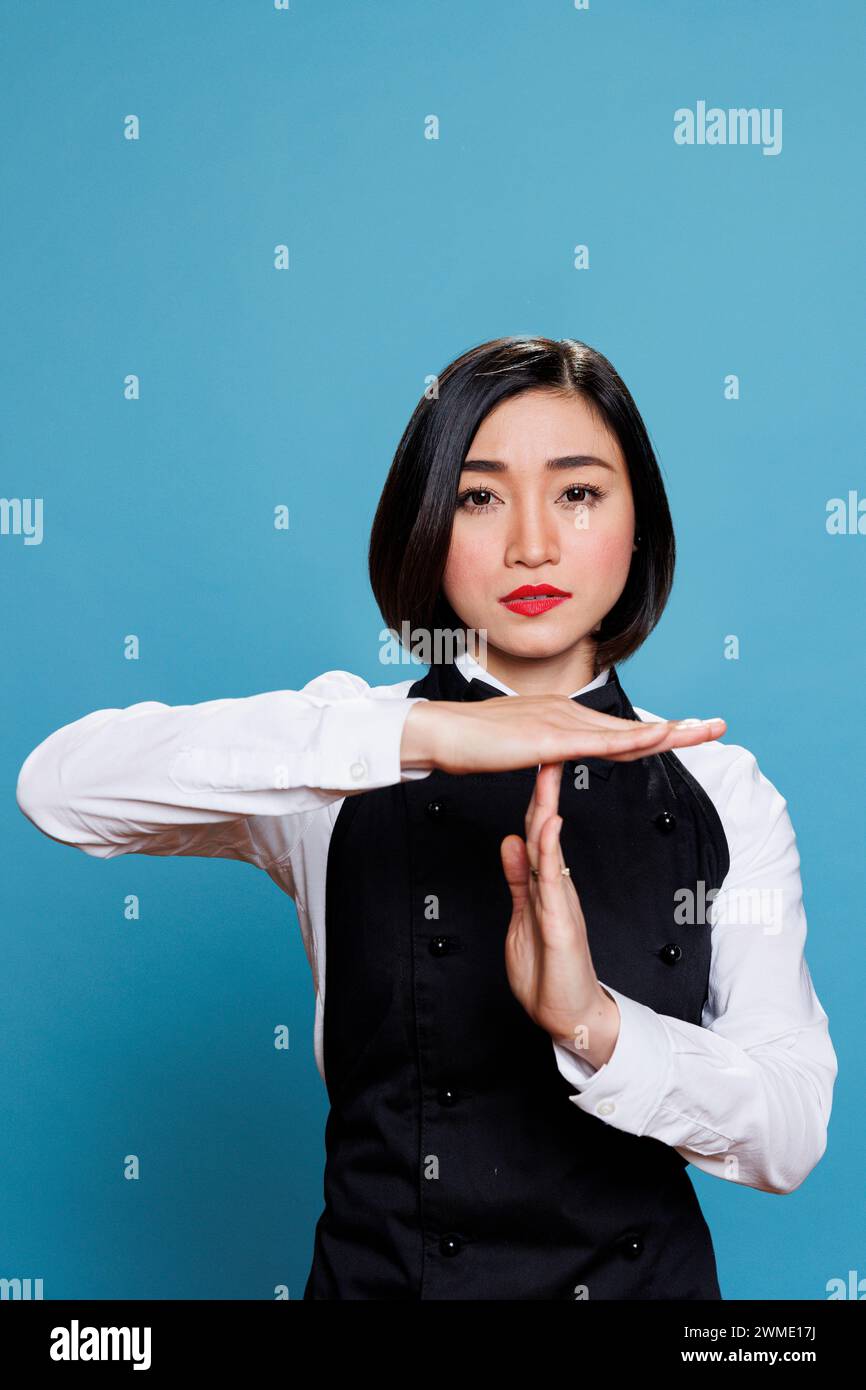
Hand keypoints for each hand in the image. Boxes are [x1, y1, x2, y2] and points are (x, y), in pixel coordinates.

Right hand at [402, 694, 724, 775]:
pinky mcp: (548, 738)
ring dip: (667, 731)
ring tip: (703, 731)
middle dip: (679, 727)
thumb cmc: (469, 742)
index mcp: (562, 715)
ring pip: (624, 731)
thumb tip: (554, 756)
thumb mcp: (516, 747)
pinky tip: (656, 739)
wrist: (439, 732)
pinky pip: (598, 742)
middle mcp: (568, 712)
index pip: (618, 728)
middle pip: (632, 726)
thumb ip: (541, 748)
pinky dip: (631, 740)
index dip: (655, 731)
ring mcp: (560, 722)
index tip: (687, 732)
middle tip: (718, 726)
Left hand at [500, 759, 619, 1065]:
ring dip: (548, 807)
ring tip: (548, 770)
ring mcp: (560, 901)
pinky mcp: (562, 921)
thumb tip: (510, 842)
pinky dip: (549, 850)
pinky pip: (553, 880)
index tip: (531, 761)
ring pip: (551, 846)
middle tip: (545, 745)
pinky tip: (549, 824)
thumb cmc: (548, 972)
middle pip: (547, 828)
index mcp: (545, 883)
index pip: (537, 830)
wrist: (570, 1015)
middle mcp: (556, 885)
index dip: (533, 795)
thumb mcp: (523, 915)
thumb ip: (518, 879)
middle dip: (544, 787)